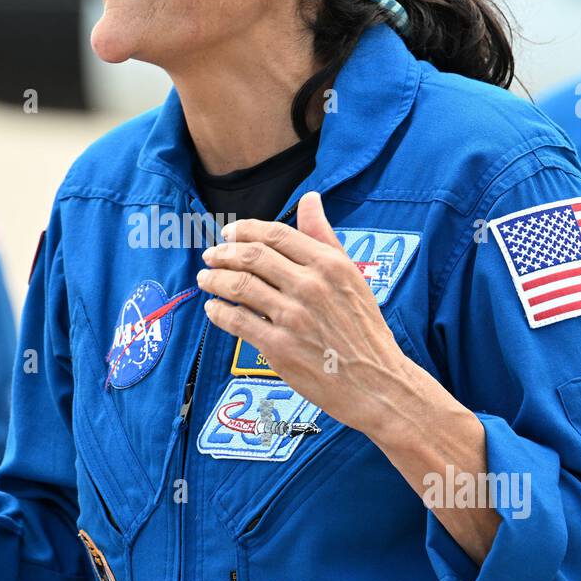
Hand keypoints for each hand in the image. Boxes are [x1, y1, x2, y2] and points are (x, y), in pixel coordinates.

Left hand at [195, 191, 413, 441]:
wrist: (376, 381)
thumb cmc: (363, 329)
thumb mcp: (352, 276)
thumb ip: (325, 236)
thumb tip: (310, 199)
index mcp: (329, 264)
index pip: (276, 234)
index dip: (245, 230)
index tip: (228, 234)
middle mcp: (310, 286)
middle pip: (252, 256)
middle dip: (223, 253)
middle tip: (210, 256)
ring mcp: (293, 317)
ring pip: (239, 286)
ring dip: (214, 280)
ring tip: (205, 279)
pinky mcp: (279, 347)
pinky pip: (237, 321)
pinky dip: (218, 312)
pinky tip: (214, 309)